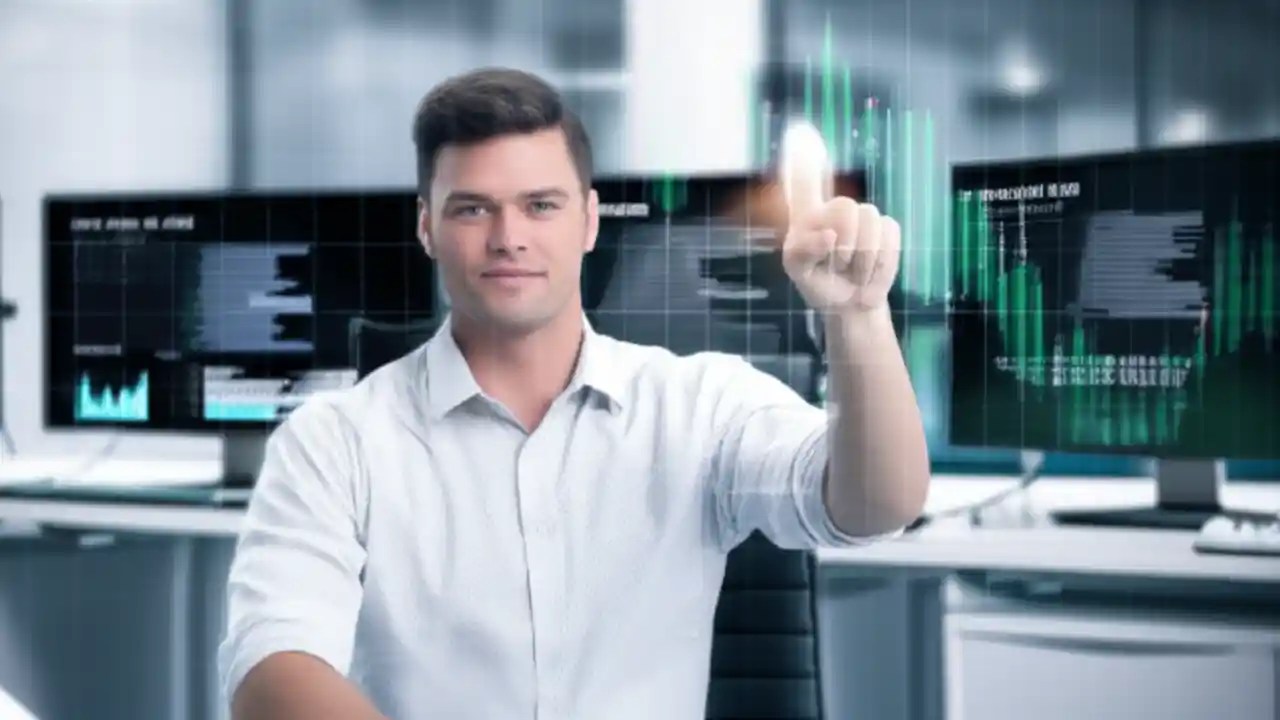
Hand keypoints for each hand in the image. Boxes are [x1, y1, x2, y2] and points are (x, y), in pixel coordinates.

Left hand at [780, 121, 900, 313]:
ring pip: (869, 224)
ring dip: (860, 261)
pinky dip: (878, 266)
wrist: (848, 306)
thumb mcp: (798, 271)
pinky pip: (889, 239)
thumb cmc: (818, 283)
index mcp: (807, 214)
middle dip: (842, 243)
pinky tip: (869, 276)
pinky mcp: (887, 230)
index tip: (802, 132)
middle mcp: (835, 209)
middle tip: (836, 264)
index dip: (806, 159)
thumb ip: (802, 251)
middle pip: (845, 207)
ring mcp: (864, 217)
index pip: (805, 181)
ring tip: (852, 272)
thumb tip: (828, 236)